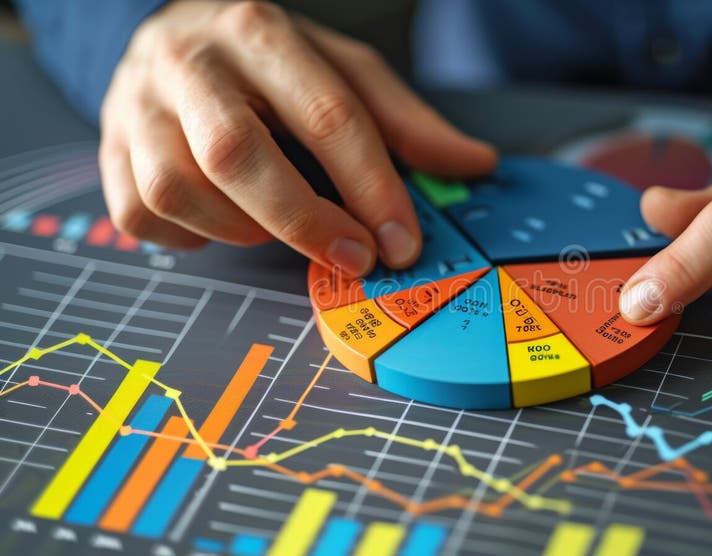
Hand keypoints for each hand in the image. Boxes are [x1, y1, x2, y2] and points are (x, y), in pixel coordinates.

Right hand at [99, 0, 495, 274]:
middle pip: (236, 155)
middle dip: (305, 221)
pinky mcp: (108, 150)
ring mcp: (136, 107)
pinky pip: (142, 217)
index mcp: (260, 34)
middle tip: (354, 260)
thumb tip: (476, 164)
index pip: (326, 115)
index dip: (371, 187)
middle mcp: (190, 65)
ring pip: (178, 192)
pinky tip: (225, 221)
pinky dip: (192, 238)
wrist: (169, 34)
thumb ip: (407, 121)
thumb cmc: (270, 62)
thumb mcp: (343, 72)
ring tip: (278, 225)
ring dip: (243, 230)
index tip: (402, 242)